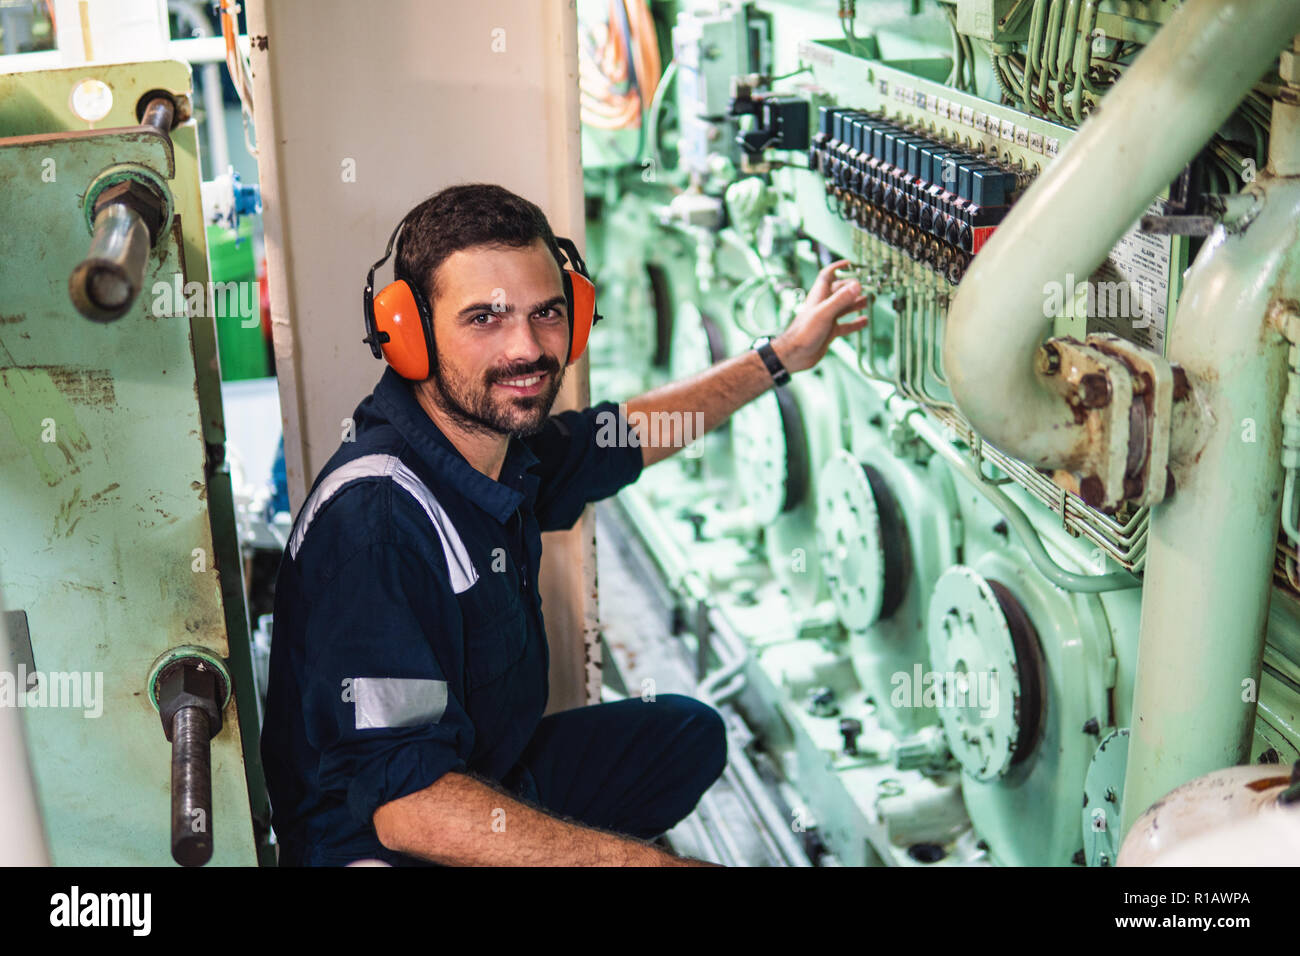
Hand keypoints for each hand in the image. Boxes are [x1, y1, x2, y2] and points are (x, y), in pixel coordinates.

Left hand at [771, 259, 871, 373]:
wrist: (794, 355)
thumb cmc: (803, 333)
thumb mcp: (824, 313)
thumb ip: (840, 299)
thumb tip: (856, 285)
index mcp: (819, 296)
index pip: (828, 275)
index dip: (838, 267)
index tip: (851, 263)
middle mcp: (823, 305)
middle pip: (840, 291)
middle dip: (853, 287)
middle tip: (868, 285)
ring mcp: (827, 318)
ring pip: (844, 307)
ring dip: (856, 303)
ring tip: (870, 300)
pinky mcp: (829, 331)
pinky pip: (845, 325)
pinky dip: (855, 323)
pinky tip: (864, 321)